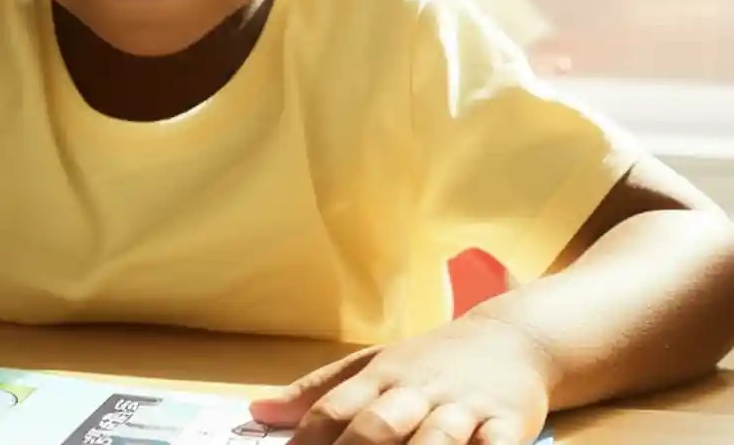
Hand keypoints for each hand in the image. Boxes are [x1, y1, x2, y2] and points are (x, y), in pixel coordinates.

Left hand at [250, 315, 554, 443]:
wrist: (513, 337)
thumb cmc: (430, 360)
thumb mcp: (373, 364)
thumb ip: (317, 390)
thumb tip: (257, 412)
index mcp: (380, 377)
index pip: (334, 409)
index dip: (308, 439)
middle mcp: (417, 391)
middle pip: (377, 424)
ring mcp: (463, 408)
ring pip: (434, 438)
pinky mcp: (508, 423)